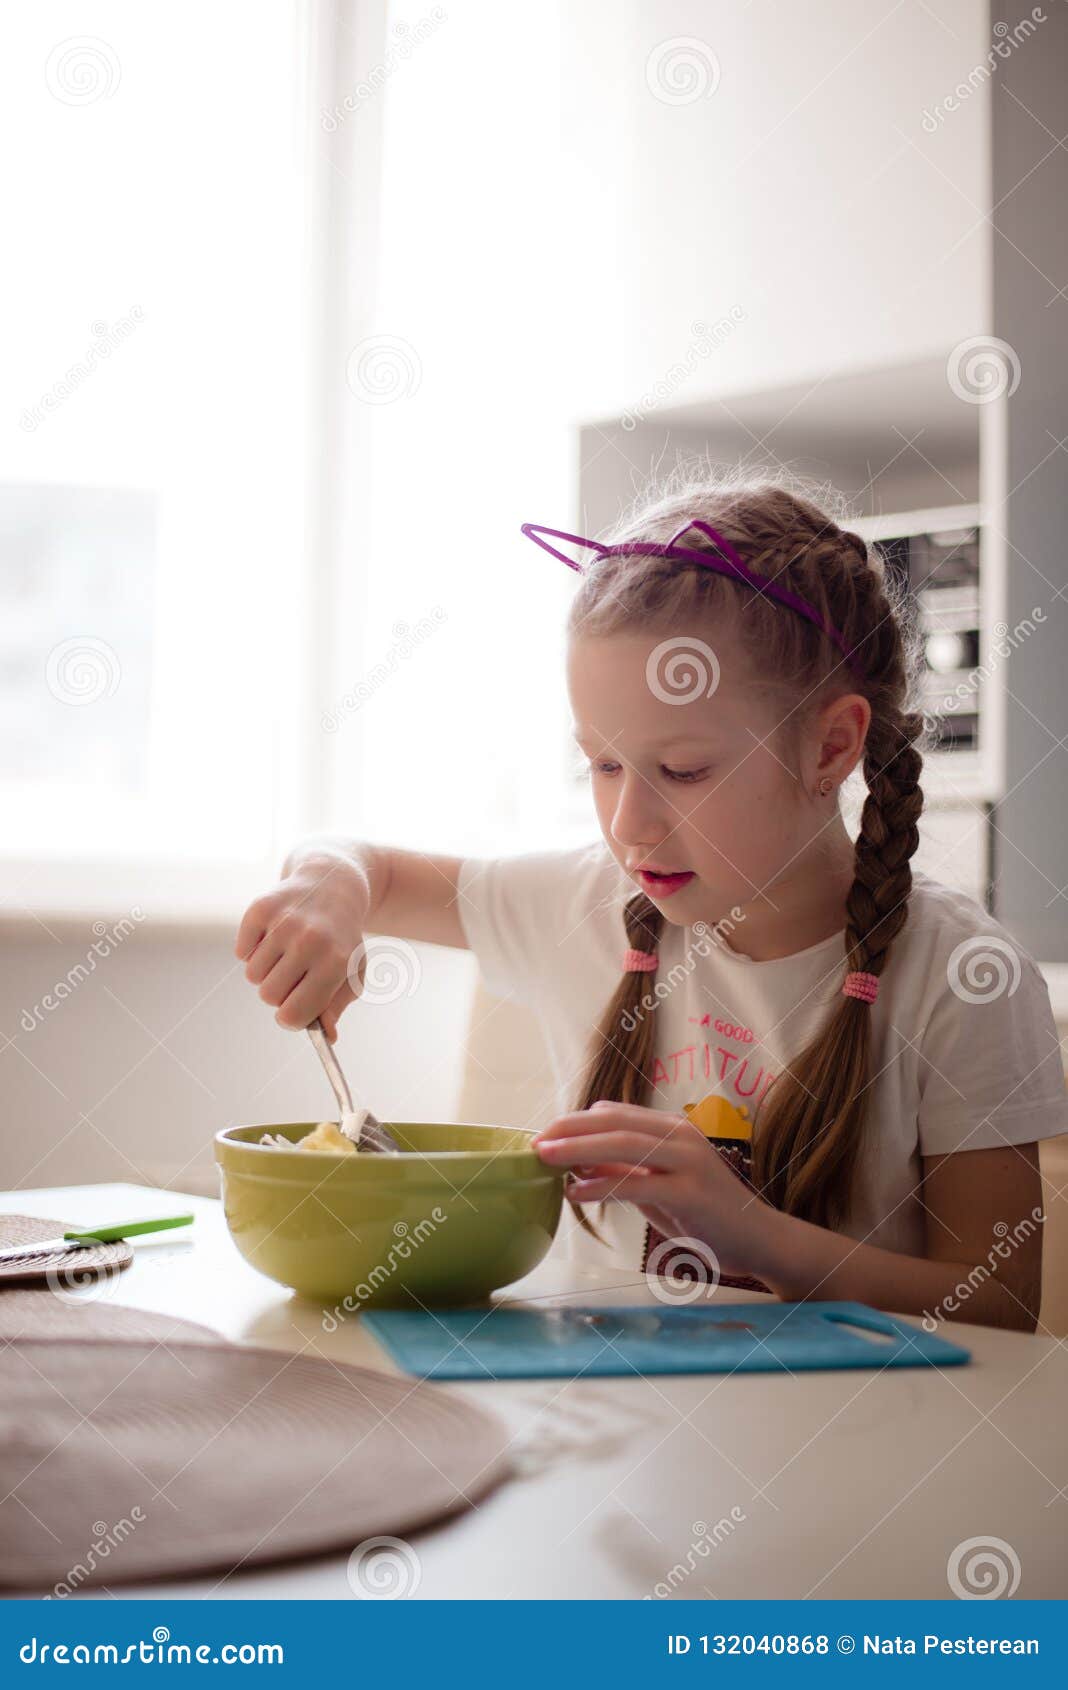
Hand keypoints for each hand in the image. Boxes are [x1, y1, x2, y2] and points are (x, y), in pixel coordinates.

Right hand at [234, 851, 370, 1040]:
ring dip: (266, 970)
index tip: (293, 1011)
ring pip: (253, 975)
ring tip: (286, 951)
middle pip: (269, 997)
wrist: (333, 883)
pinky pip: (241, 951)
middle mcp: (310, 940)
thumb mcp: (351, 971)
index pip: (294, 1014)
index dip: (291, 1018)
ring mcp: (284, 922)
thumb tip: (327, 1036)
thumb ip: (337, 1006)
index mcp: (336, 961)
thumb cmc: (342, 938)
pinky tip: (274, 935)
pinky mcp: (261, 907)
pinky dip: (252, 949)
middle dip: (278, 992)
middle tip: (294, 974)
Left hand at [533, 1101, 784, 1278]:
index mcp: (671, 1128)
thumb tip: (579, 1159)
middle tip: (534, 1141)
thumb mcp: (659, 1187)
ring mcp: (688, 1162)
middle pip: (614, 1123)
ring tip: (545, 1158)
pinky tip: (578, 1191)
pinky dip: (603, 1185)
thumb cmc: (706, 1214)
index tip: (544, 1133)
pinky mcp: (691, 1193)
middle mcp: (680, 1136)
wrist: (758, 1239)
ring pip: (624, 1145)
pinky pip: (638, 1184)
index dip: (574, 1121)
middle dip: (569, 1130)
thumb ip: (624, 1170)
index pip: (614, 1114)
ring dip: (578, 1150)